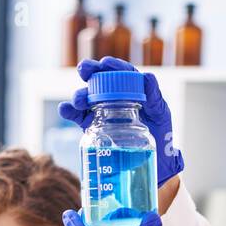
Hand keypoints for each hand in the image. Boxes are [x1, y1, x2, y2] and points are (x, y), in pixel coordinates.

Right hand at [58, 56, 184, 185]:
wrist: (154, 162)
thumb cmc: (160, 134)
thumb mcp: (160, 114)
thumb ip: (154, 97)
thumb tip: (148, 77)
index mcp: (131, 90)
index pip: (121, 73)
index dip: (112, 66)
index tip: (105, 63)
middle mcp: (113, 97)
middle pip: (99, 81)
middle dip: (90, 73)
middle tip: (84, 71)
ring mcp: (101, 111)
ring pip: (86, 98)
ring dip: (79, 96)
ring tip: (79, 100)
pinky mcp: (92, 126)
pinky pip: (78, 117)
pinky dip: (69, 111)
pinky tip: (65, 109)